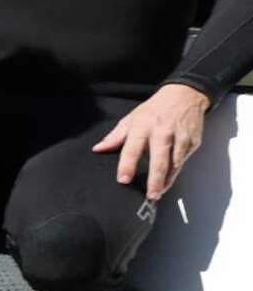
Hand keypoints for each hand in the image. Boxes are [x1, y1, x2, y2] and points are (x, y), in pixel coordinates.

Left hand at [92, 83, 209, 200]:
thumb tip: (98, 149)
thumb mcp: (131, 118)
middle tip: (150, 195)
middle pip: (159, 160)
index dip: (127, 165)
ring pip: (174, 164)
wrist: (184, 95)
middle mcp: (162, 132)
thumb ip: (115, 136)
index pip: (132, 148)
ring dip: (167, 180)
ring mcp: (180, 137)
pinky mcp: (193, 142)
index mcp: (143, 126)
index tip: (123, 179)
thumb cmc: (154, 109)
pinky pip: (183, 161)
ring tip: (158, 193)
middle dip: (154, 180)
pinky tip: (169, 181)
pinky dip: (176, 172)